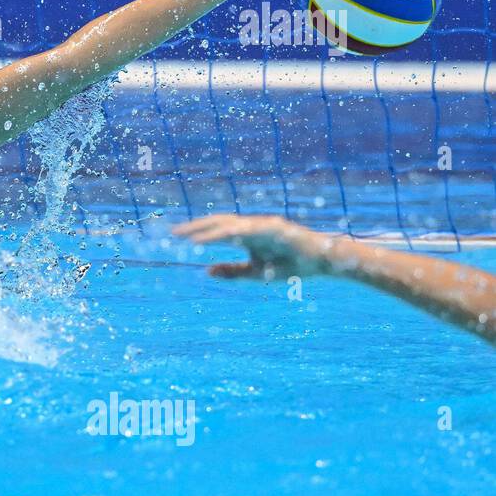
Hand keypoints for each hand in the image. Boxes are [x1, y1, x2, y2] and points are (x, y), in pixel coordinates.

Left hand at [173, 214, 334, 279]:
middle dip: (196, 227)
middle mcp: (251, 227)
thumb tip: (206, 271)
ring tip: (191, 237)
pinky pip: (253, 229)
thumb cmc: (290, 265)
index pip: (216, 230)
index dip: (196, 232)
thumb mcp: (255, 273)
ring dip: (211, 230)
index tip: (176, 236)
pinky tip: (223, 236)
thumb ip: (232, 271)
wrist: (322, 263)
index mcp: (245, 235)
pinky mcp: (277, 228)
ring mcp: (264, 226)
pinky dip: (236, 232)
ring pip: (232, 225)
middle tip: (174, 232)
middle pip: (219, 222)